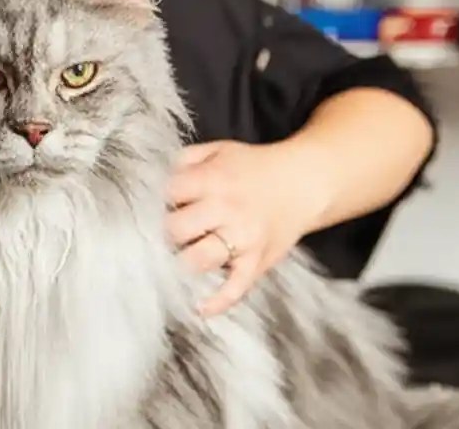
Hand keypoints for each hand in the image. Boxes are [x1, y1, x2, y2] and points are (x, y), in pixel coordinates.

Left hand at [166, 140, 328, 316]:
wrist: (304, 183)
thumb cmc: (254, 168)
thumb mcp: (219, 150)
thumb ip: (185, 159)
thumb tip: (155, 177)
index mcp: (214, 179)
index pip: (169, 194)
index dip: (158, 201)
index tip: (157, 207)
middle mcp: (227, 209)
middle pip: (176, 229)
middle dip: (167, 232)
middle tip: (167, 234)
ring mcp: (243, 239)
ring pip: (199, 259)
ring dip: (182, 263)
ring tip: (177, 261)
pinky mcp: (257, 262)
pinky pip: (235, 288)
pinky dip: (217, 302)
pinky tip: (199, 307)